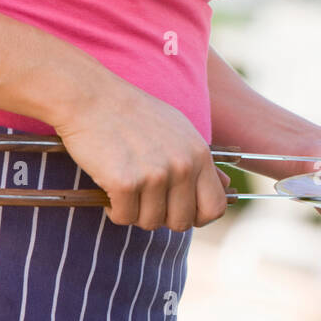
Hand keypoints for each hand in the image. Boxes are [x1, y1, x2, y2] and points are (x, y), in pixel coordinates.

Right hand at [53, 76, 230, 231]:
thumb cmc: (134, 114)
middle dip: (161, 217)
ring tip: (126, 188)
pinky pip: (123, 217)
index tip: (177, 210)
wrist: (93, 98)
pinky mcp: (126, 182)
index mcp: (199, 154)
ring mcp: (155, 175)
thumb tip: (227, 185)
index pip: (214, 208)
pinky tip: (110, 188)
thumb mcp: (179, 130)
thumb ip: (201, 161)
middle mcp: (182, 166)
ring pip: (150, 223)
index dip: (197, 217)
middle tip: (144, 199)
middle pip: (181, 222)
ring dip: (135, 212)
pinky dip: (114, 209)